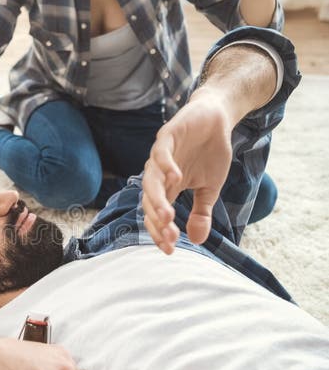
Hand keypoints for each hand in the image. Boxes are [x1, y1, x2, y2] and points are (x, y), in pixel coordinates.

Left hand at [142, 92, 231, 253]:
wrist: (218, 119)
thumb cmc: (211, 154)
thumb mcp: (210, 188)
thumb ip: (201, 213)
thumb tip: (197, 241)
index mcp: (168, 189)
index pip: (156, 215)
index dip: (160, 233)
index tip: (171, 250)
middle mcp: (159, 174)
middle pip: (150, 201)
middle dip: (158, 221)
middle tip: (171, 236)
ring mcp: (161, 155)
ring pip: (151, 180)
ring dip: (158, 199)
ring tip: (168, 216)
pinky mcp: (167, 136)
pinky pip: (161, 152)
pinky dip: (165, 165)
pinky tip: (175, 177)